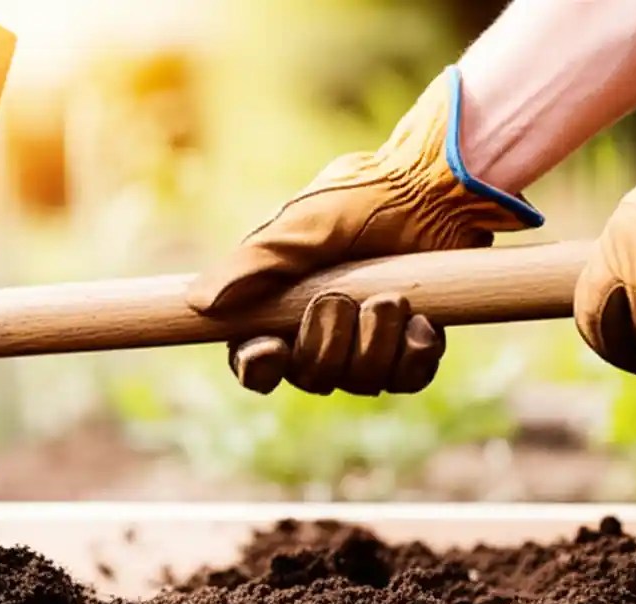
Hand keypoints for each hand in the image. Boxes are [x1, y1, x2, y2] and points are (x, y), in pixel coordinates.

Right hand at [188, 67, 542, 394]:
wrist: (437, 189)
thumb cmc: (363, 199)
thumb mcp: (300, 228)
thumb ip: (252, 267)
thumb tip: (198, 303)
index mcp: (282, 306)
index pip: (256, 363)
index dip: (259, 366)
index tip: (270, 348)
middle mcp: (322, 332)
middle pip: (312, 377)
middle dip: (328, 342)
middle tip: (343, 297)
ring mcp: (369, 342)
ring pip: (362, 382)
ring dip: (375, 343)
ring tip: (391, 298)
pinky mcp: (413, 345)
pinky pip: (408, 378)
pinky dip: (412, 352)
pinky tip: (420, 318)